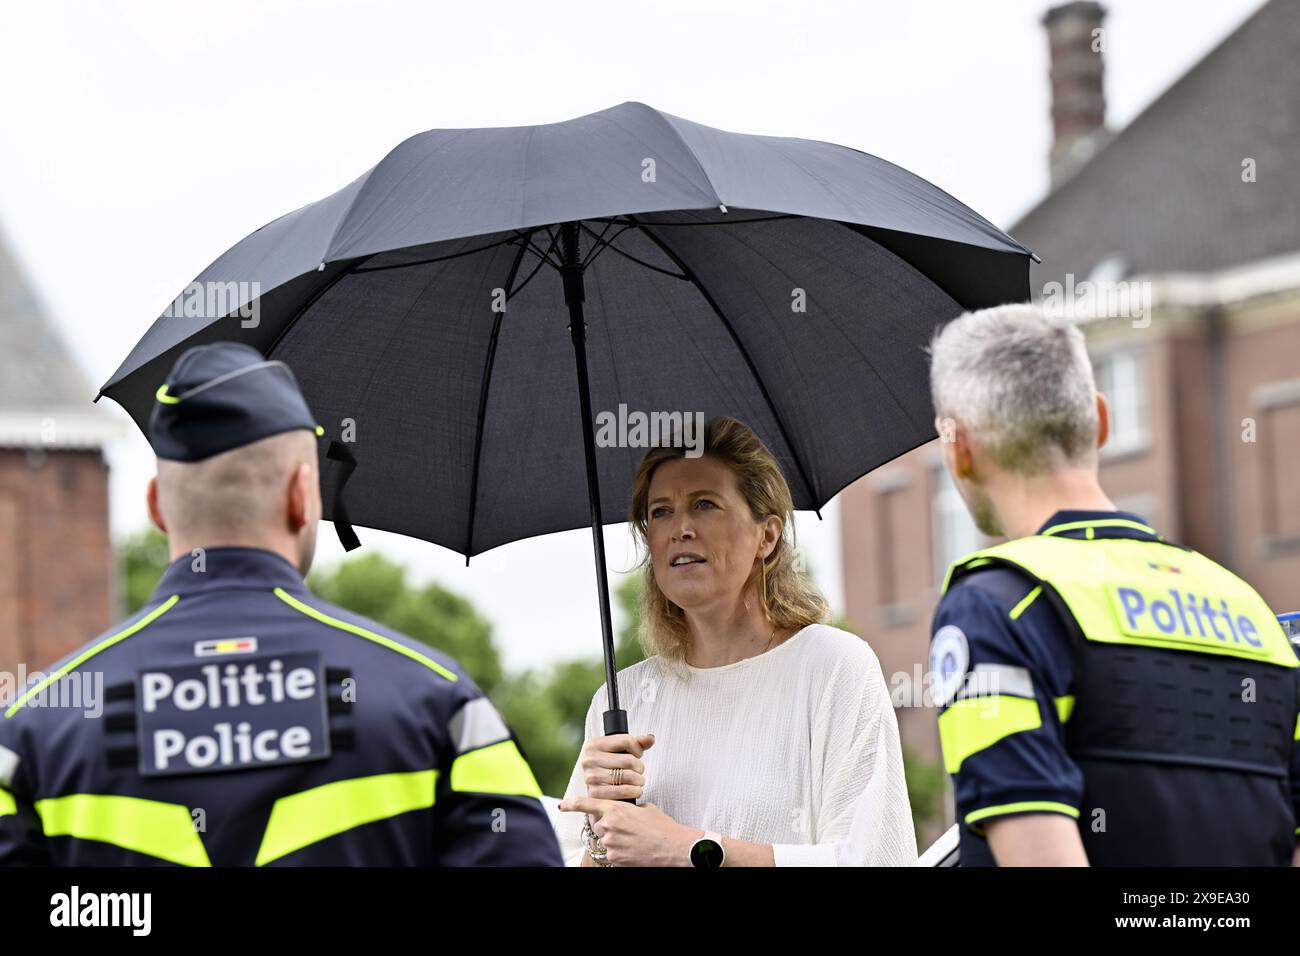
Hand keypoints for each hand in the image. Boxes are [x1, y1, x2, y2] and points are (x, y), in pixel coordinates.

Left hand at [559, 796, 698, 866]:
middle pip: (599, 825)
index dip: (571, 803)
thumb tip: (622, 811)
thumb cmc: (662, 826)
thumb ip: (627, 807)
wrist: (673, 847)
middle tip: (628, 829)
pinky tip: (634, 849)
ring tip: (634, 840)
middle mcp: (609, 825)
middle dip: (609, 826)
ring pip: (605, 840)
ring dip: (615, 840)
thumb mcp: (645, 808)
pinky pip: (612, 854)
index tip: (562, 805)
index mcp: (615, 808)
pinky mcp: (615, 859)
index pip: (587, 803)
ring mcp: (611, 843)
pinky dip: (620, 852)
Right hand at [577, 732, 654, 801]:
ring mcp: (591, 777)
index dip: (638, 749)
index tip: (637, 756)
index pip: (627, 740)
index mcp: (594, 744)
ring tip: (637, 783)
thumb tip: (650, 738)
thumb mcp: (620, 751)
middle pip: (629, 760)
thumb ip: (637, 743)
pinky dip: (634, 793)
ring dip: (639, 782)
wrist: (596, 791)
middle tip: (638, 772)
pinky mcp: (595, 794)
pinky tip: (635, 792)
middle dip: (640, 768)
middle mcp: (589, 760)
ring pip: (629, 776)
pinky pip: (623, 792)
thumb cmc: (612, 767)